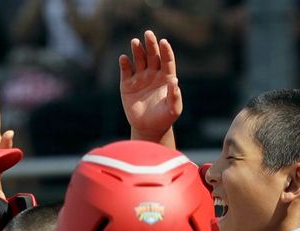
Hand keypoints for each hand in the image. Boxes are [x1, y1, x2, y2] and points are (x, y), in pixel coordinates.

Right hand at [119, 30, 182, 144]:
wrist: (147, 128)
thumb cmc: (163, 118)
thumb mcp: (173, 109)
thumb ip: (175, 96)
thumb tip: (175, 82)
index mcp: (166, 77)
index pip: (167, 60)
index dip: (166, 51)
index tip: (164, 42)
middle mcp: (153, 74)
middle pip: (152, 55)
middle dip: (151, 44)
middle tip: (148, 34)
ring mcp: (140, 78)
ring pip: (139, 59)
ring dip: (137, 50)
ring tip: (135, 42)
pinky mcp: (127, 84)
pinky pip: (126, 70)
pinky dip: (124, 64)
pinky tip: (124, 58)